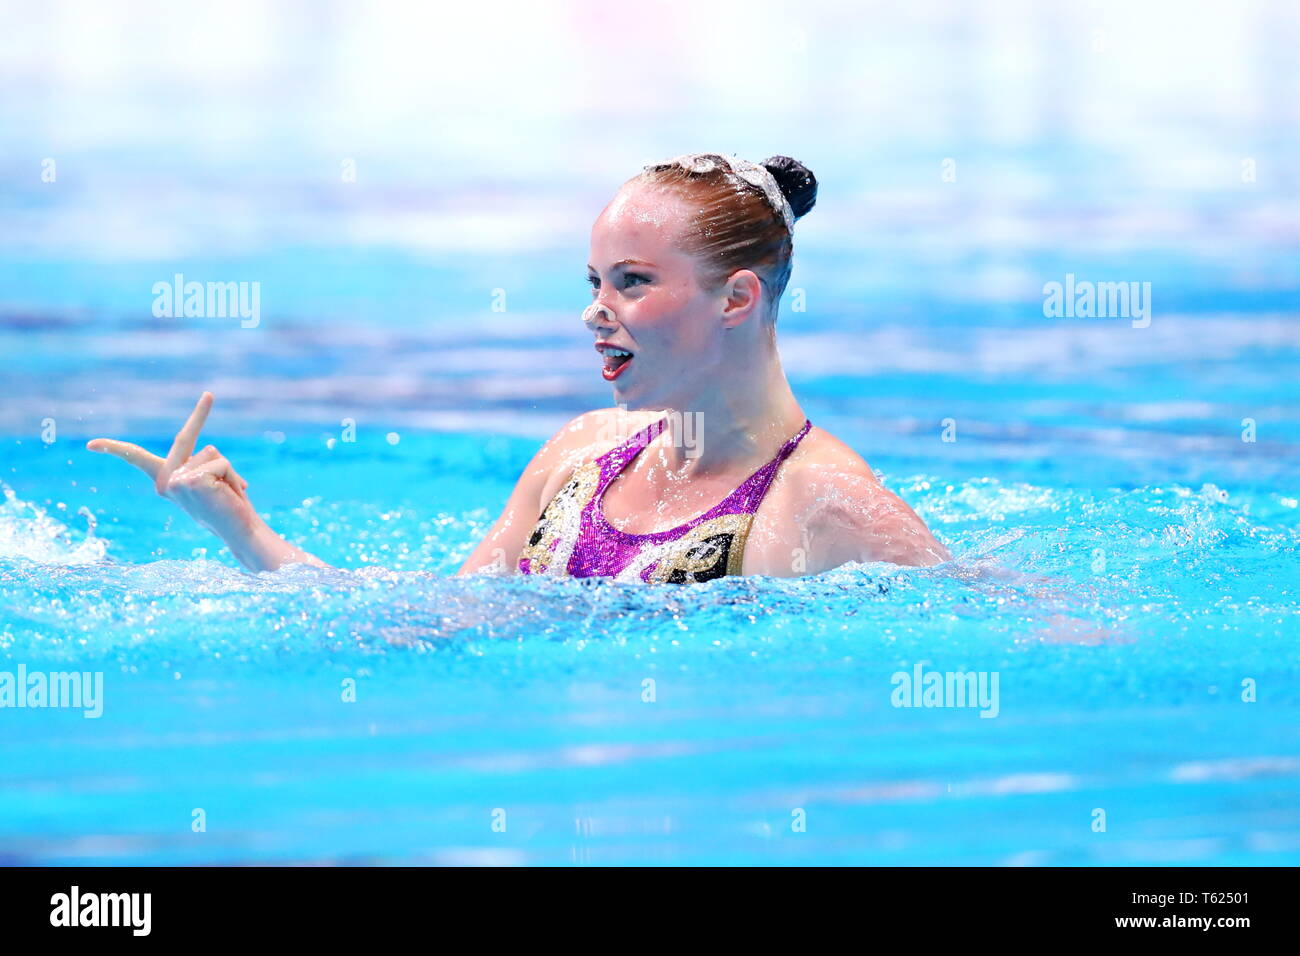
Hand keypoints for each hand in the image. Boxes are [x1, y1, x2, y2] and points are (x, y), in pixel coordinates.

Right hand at [88, 391, 257, 552]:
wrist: (240, 530)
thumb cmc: (229, 506)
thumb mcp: (211, 481)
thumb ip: (204, 466)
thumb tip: (221, 464)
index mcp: (165, 482)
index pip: (137, 459)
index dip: (114, 448)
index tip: (90, 445)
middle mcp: (165, 482)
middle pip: (184, 438)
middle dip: (199, 414)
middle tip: (209, 394)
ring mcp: (175, 482)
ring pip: (212, 452)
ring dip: (228, 470)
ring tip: (229, 492)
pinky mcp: (191, 481)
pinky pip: (221, 462)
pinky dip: (233, 476)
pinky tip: (230, 494)